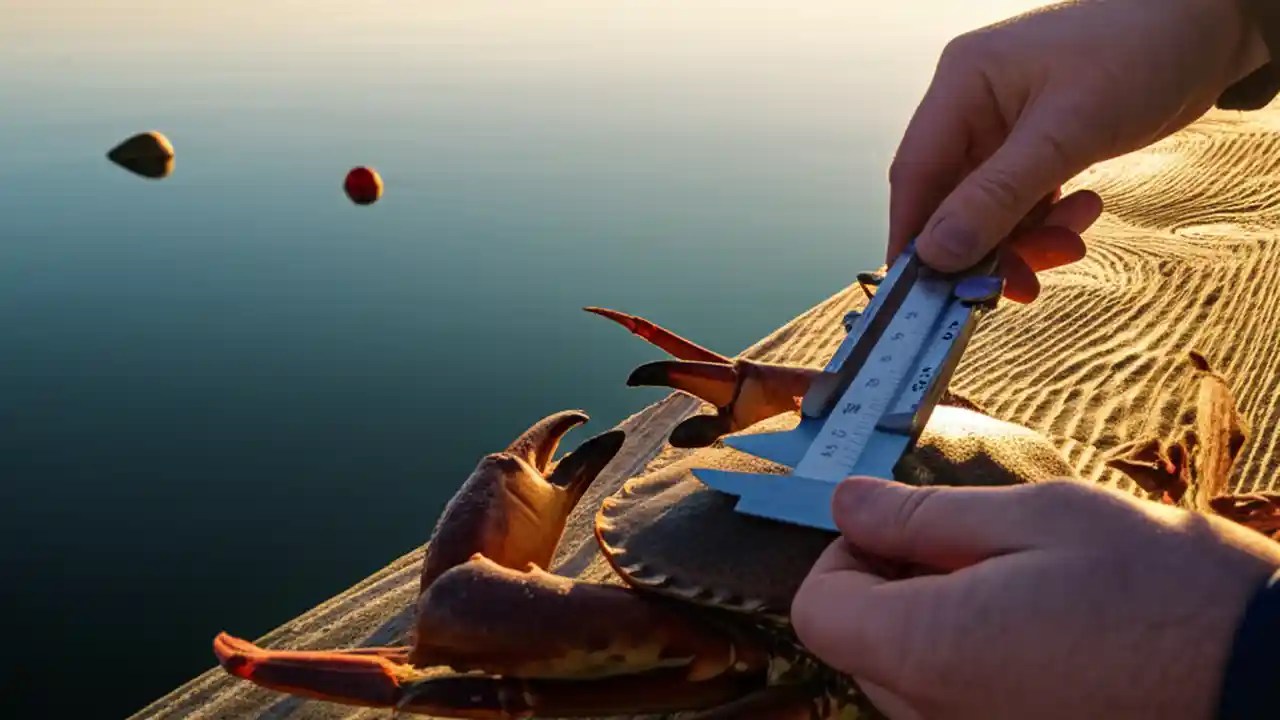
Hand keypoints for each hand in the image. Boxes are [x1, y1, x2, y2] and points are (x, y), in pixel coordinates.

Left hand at [792, 478, 1279, 719]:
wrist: (1270, 681)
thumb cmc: (1167, 590)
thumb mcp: (1041, 517)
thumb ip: (925, 515)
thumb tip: (846, 502)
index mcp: (928, 650)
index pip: (818, 608)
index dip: (846, 556)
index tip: (907, 530)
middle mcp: (937, 717)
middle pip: (859, 646)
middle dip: (893, 589)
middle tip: (976, 551)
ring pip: (909, 681)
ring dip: (936, 628)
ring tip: (1022, 592)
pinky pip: (958, 708)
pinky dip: (975, 668)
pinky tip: (1044, 638)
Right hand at [889, 0, 1269, 301]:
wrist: (1211, 25)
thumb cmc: (1142, 49)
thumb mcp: (1068, 131)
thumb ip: (998, 196)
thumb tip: (938, 253)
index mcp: (962, 84)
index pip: (916, 173)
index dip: (914, 236)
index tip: (922, 292)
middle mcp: (974, 104)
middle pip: (952, 198)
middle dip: (987, 245)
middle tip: (1019, 282)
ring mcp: (1006, 124)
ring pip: (990, 207)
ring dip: (1024, 238)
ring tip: (1070, 244)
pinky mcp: (1040, 141)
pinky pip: (1022, 199)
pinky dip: (1046, 221)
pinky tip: (1081, 215)